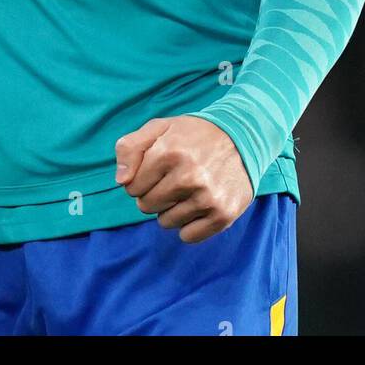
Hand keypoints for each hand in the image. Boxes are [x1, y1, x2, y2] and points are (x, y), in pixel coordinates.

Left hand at [114, 115, 253, 243]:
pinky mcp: (223, 214)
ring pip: (166, 222)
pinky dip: (189, 225)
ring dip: (171, 210)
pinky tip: (198, 205)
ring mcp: (207, 197)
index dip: (140, 179)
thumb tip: (121, 181)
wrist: (242, 137)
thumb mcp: (159, 127)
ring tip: (187, 190)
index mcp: (169, 151)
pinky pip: (188, 236)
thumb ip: (130, 147)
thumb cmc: (193, 134)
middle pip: (147, 206)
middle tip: (172, 179)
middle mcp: (189, 176)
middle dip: (154, 194)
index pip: (132, 186)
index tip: (156, 170)